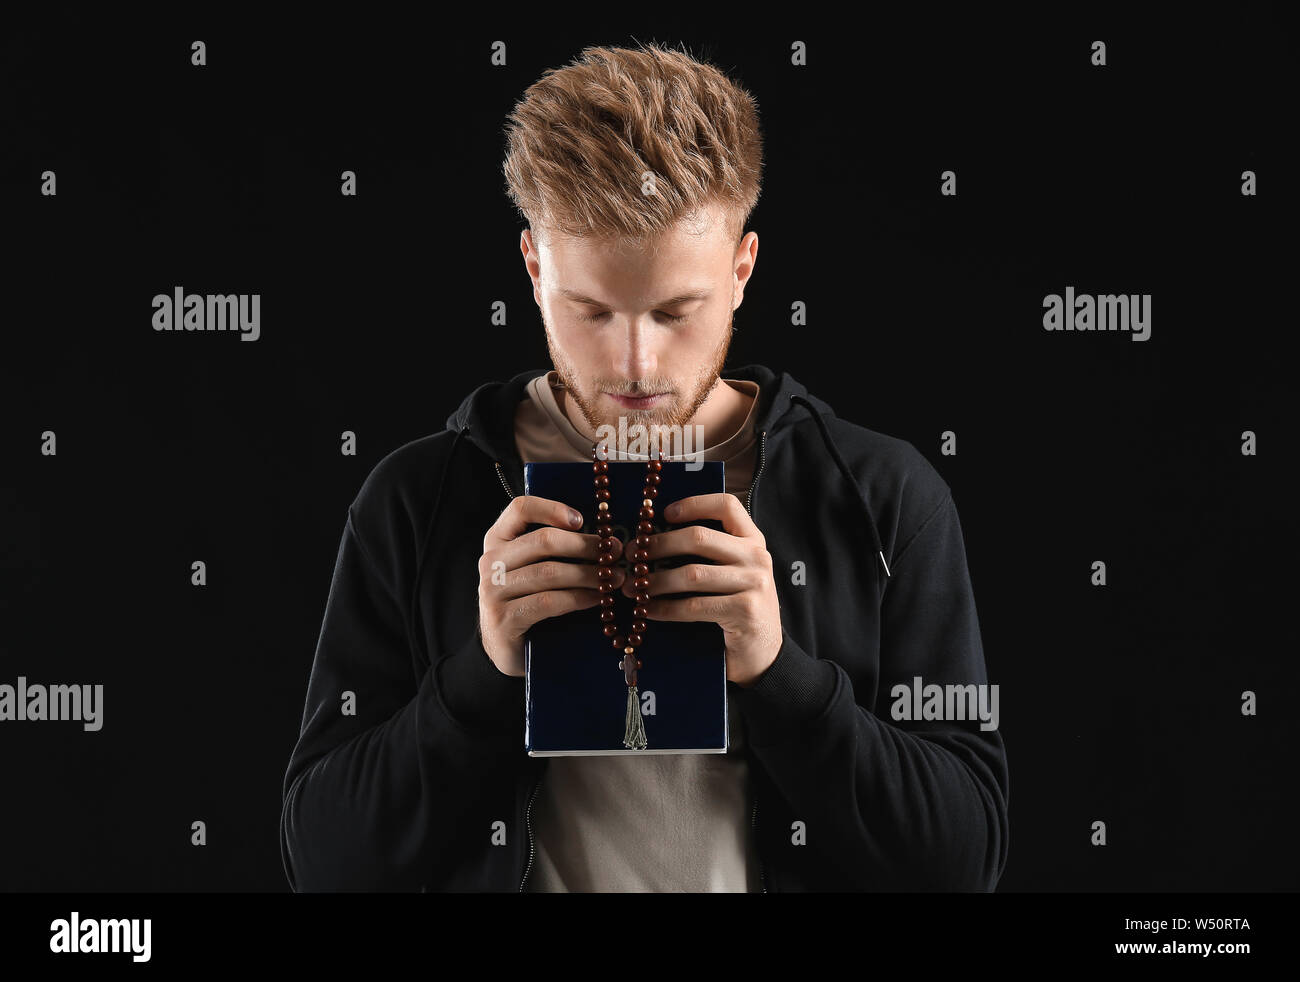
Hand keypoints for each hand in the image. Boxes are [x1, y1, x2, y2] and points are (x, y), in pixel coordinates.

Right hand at [478, 496, 624, 676]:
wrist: (506, 648)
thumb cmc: (528, 600)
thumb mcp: (534, 567)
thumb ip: (555, 549)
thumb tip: (606, 537)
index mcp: (498, 540)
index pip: (520, 509)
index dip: (553, 508)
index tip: (582, 519)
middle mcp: (491, 562)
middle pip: (543, 541)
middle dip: (585, 545)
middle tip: (614, 553)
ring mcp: (493, 591)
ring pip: (549, 572)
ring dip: (588, 574)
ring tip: (614, 578)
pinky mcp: (503, 619)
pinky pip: (548, 602)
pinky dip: (578, 598)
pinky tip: (596, 598)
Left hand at [622, 492, 781, 687]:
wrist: (764, 653)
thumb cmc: (737, 609)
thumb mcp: (731, 573)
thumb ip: (709, 554)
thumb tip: (651, 540)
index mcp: (753, 541)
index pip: (726, 506)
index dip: (693, 504)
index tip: (664, 514)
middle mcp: (757, 557)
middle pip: (699, 538)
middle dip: (658, 545)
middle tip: (631, 554)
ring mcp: (754, 584)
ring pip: (692, 574)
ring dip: (655, 581)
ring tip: (632, 588)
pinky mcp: (745, 611)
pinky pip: (694, 606)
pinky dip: (666, 608)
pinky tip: (648, 610)